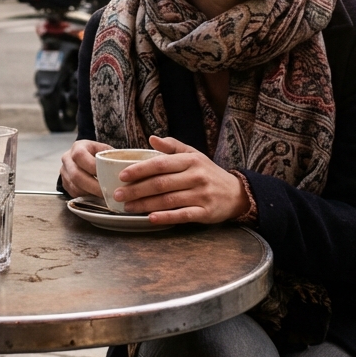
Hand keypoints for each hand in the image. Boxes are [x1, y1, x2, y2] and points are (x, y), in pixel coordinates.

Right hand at [59, 139, 111, 198]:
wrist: (87, 156)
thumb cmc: (99, 154)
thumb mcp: (106, 150)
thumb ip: (113, 157)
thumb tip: (129, 167)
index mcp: (78, 146)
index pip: (80, 155)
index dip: (92, 167)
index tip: (107, 175)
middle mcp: (67, 158)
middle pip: (76, 175)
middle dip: (94, 186)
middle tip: (108, 192)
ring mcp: (64, 172)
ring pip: (75, 186)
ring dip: (90, 193)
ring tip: (105, 195)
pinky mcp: (65, 183)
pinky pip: (74, 193)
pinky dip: (86, 195)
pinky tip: (96, 195)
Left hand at [114, 136, 249, 224]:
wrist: (237, 193)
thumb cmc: (208, 173)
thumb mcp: (193, 155)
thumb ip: (172, 147)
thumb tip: (151, 138)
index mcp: (190, 160)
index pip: (160, 164)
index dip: (139, 170)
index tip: (122, 176)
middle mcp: (196, 176)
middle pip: (160, 183)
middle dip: (136, 190)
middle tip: (118, 194)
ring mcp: (201, 195)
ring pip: (168, 200)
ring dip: (145, 205)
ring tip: (127, 207)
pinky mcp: (206, 212)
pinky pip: (183, 215)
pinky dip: (166, 217)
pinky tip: (150, 218)